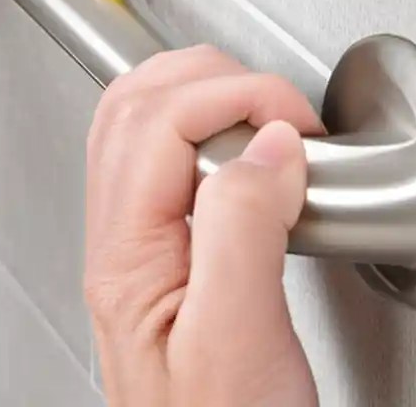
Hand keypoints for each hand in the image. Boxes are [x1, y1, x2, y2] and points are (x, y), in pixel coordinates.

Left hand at [84, 46, 322, 406]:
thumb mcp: (238, 337)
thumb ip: (245, 229)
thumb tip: (269, 143)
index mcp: (127, 254)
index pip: (157, 122)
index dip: (231, 95)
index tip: (296, 120)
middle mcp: (119, 244)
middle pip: (132, 107)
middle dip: (209, 79)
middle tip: (280, 106)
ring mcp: (136, 251)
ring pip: (138, 130)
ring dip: (199, 98)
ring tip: (265, 116)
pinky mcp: (165, 264)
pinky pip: (162, 168)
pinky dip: (203, 137)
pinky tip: (248, 160)